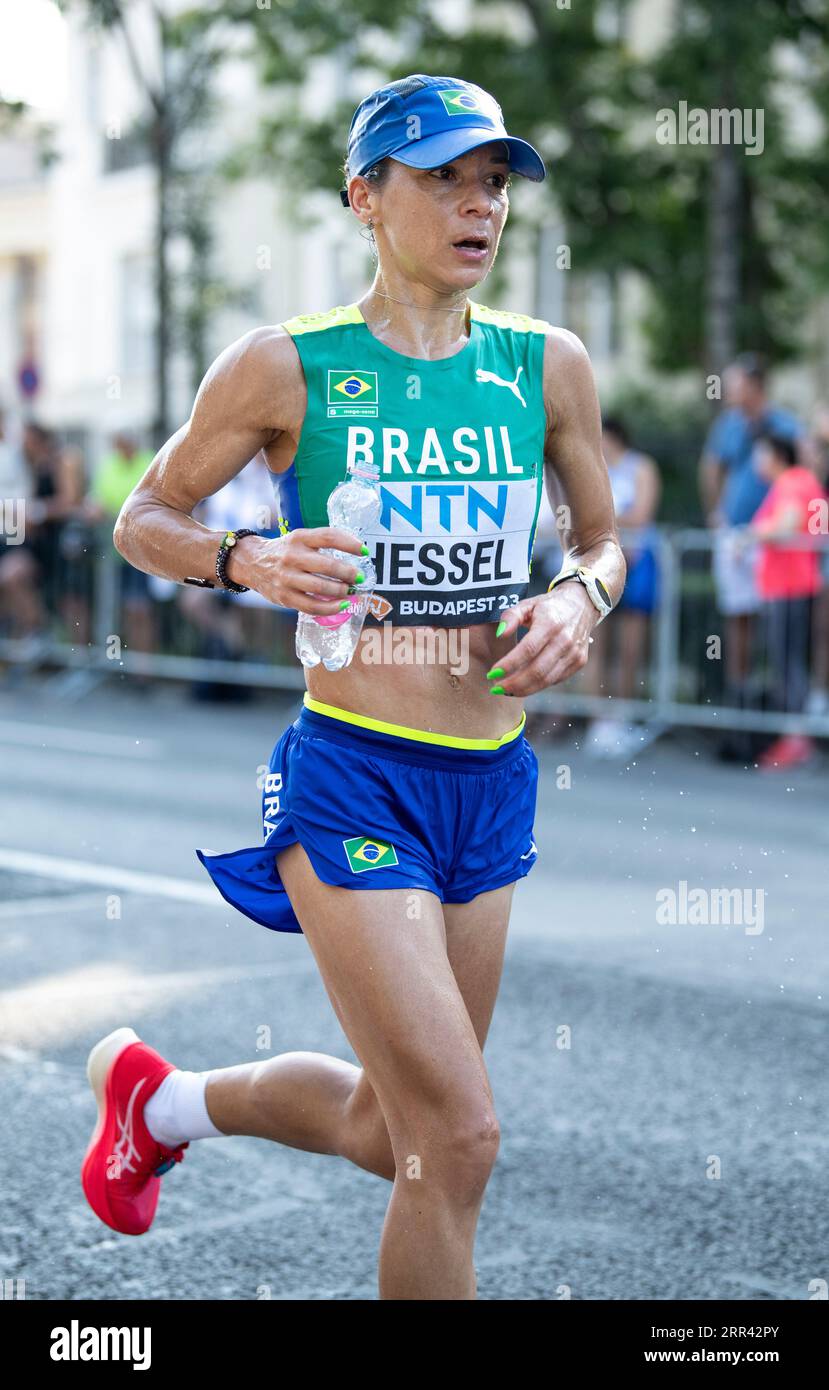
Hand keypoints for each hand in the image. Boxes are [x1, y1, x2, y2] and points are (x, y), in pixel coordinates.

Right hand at [228, 527, 367, 614]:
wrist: (252, 563)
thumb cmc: (285, 552)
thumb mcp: (299, 539)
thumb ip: (322, 543)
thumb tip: (356, 552)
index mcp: (299, 538)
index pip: (329, 537)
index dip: (350, 543)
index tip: (364, 551)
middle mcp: (292, 556)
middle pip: (327, 565)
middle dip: (348, 573)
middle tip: (358, 577)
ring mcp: (287, 578)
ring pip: (321, 587)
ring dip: (341, 591)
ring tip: (350, 591)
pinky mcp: (285, 597)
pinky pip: (312, 606)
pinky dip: (331, 608)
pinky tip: (342, 605)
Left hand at [488, 584, 598, 696]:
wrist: (582, 604)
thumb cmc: (549, 606)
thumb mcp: (528, 604)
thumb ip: (511, 617)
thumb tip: (500, 634)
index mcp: (550, 623)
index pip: (527, 650)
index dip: (509, 664)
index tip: (492, 673)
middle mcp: (565, 640)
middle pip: (537, 671)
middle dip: (514, 684)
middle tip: (496, 688)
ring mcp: (574, 653)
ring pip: (546, 680)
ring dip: (524, 689)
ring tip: (506, 690)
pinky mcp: (579, 662)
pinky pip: (555, 680)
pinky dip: (538, 686)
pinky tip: (524, 684)